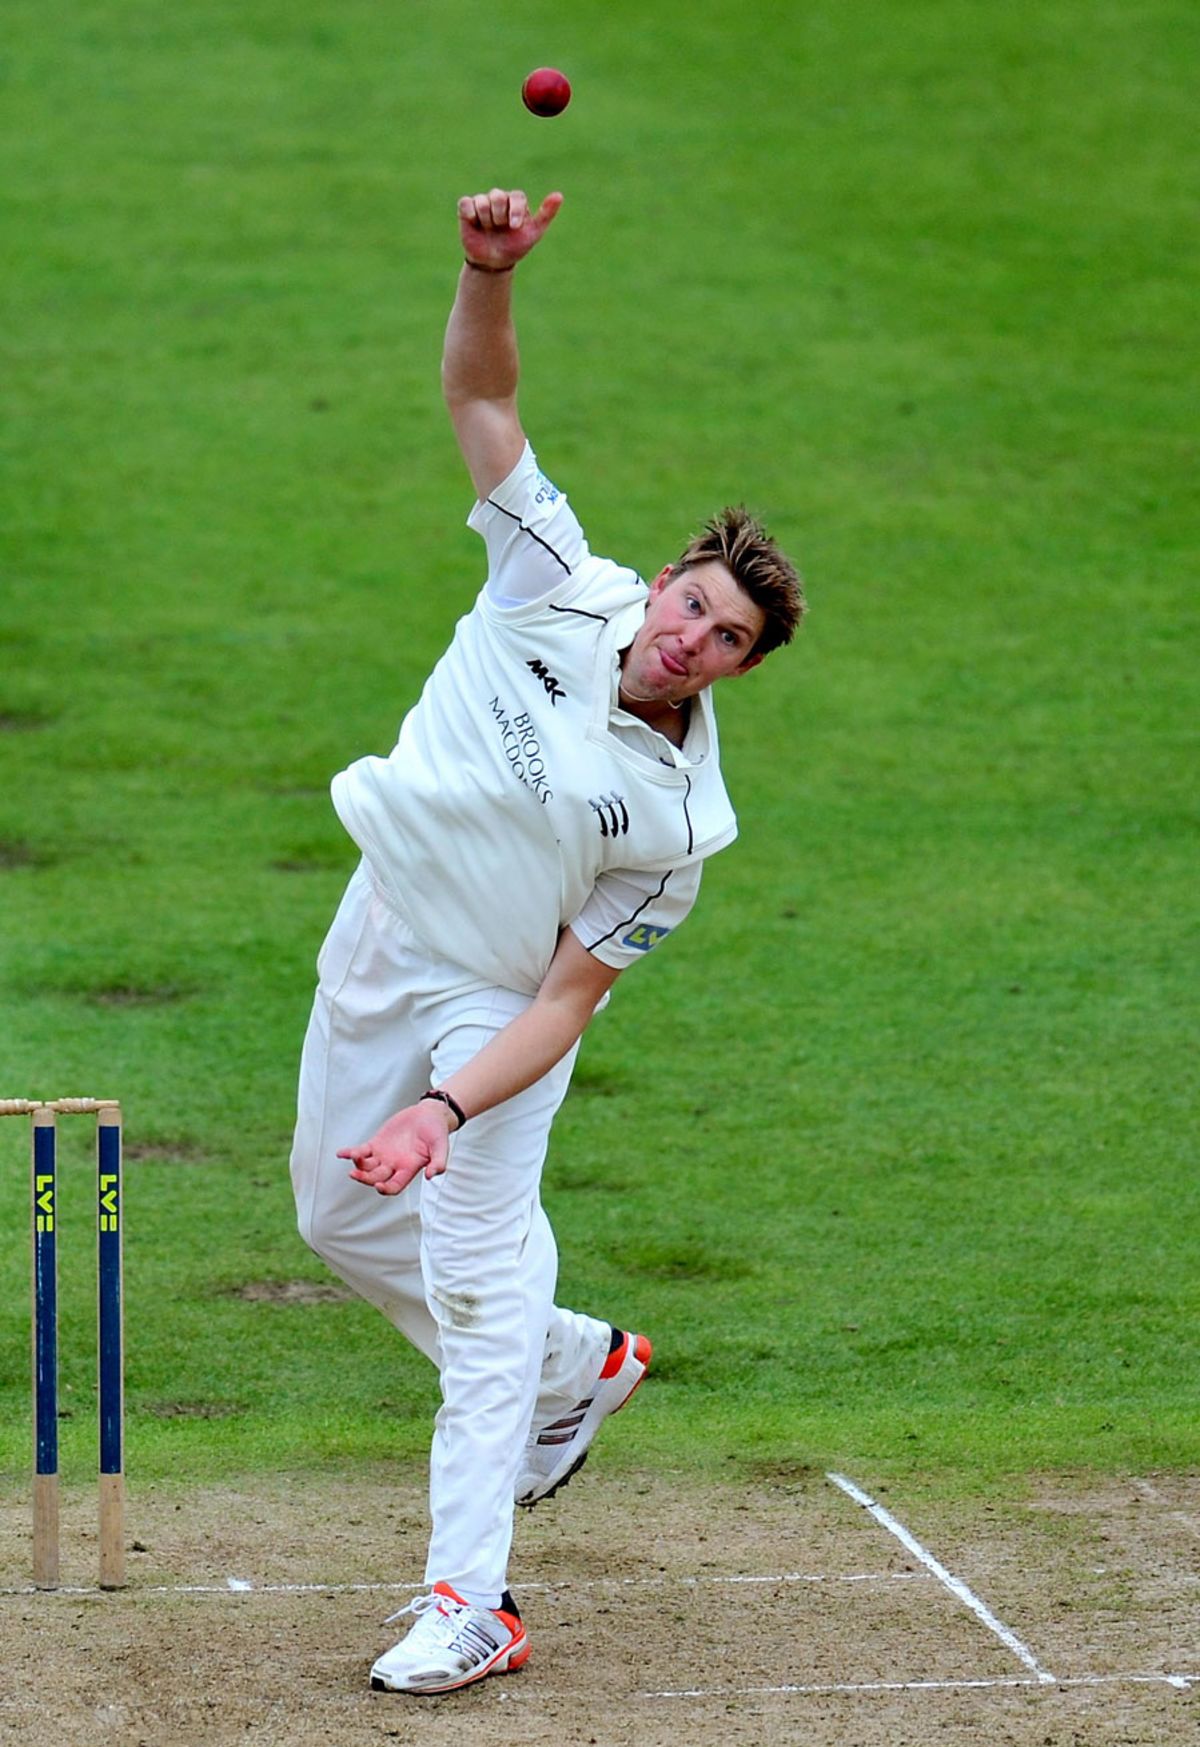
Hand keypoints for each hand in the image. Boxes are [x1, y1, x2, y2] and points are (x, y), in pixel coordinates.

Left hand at [337, 1101, 455, 1195]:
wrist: (429, 1114)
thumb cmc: (437, 1132)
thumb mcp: (441, 1146)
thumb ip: (439, 1161)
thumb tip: (432, 1175)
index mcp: (409, 1169)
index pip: (394, 1186)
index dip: (386, 1189)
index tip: (378, 1186)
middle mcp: (394, 1165)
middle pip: (376, 1178)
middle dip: (365, 1178)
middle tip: (355, 1174)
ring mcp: (384, 1155)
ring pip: (366, 1166)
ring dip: (358, 1164)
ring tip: (353, 1157)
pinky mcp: (377, 1143)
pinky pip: (361, 1151)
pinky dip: (351, 1153)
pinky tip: (342, 1153)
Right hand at [458, 187, 562, 272]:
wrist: (493, 262)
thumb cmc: (514, 247)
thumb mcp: (533, 233)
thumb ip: (546, 214)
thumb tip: (559, 195)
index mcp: (516, 202)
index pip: (517, 196)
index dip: (515, 211)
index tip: (514, 227)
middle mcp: (500, 198)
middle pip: (498, 196)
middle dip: (499, 218)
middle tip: (499, 229)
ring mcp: (483, 201)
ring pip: (482, 201)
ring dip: (486, 220)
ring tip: (488, 229)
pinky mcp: (467, 207)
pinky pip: (466, 203)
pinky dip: (471, 214)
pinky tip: (475, 224)